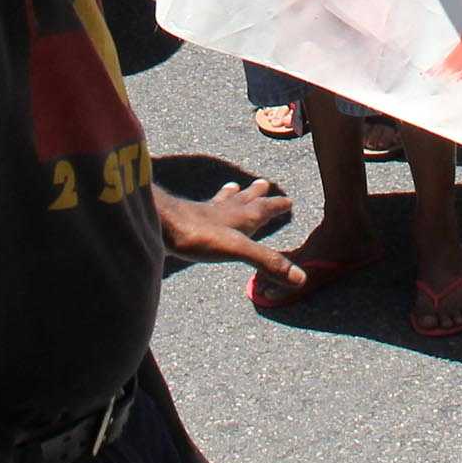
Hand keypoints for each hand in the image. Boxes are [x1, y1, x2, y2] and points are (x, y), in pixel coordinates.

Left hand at [155, 181, 302, 282]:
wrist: (160, 222)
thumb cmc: (199, 235)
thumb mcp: (239, 250)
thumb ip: (268, 262)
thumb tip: (301, 278)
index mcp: (242, 217)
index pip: (265, 208)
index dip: (277, 206)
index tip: (289, 200)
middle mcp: (226, 211)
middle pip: (246, 199)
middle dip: (257, 194)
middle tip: (264, 184)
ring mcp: (205, 212)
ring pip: (223, 199)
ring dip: (233, 194)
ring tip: (235, 187)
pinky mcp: (186, 217)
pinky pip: (202, 207)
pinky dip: (208, 204)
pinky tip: (200, 206)